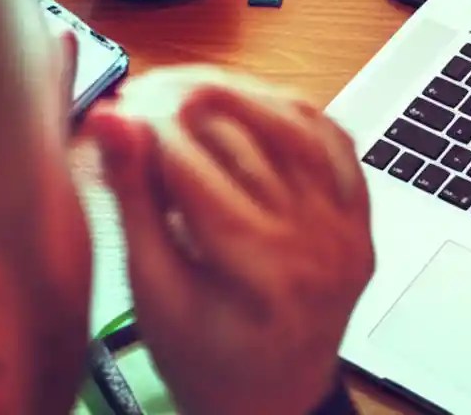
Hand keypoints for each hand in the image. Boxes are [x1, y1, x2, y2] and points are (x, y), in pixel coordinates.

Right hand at [83, 66, 373, 414]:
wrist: (272, 399)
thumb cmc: (205, 358)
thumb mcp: (153, 289)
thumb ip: (133, 201)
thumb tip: (110, 122)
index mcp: (260, 271)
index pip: (196, 169)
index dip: (149, 130)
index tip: (118, 112)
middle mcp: (315, 244)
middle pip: (249, 140)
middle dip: (189, 103)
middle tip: (148, 92)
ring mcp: (346, 230)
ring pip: (299, 129)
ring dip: (244, 95)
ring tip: (193, 87)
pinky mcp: (360, 220)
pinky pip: (337, 145)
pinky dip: (298, 115)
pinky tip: (258, 102)